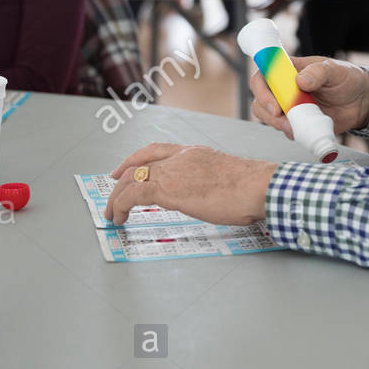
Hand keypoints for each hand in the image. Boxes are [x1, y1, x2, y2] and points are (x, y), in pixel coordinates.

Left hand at [104, 143, 278, 225]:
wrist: (256, 186)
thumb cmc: (252, 187)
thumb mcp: (225, 177)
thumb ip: (210, 182)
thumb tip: (210, 195)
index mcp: (194, 152)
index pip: (156, 150)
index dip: (136, 159)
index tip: (126, 168)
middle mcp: (179, 157)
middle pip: (138, 164)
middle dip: (121, 180)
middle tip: (112, 196)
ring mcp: (172, 171)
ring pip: (131, 179)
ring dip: (116, 197)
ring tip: (112, 214)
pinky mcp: (166, 189)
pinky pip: (132, 195)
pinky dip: (119, 206)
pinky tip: (119, 218)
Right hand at [249, 56, 368, 137]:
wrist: (361, 101)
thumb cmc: (346, 79)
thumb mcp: (335, 70)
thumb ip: (319, 73)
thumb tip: (301, 80)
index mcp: (288, 71)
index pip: (263, 75)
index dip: (261, 90)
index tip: (275, 105)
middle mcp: (284, 89)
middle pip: (260, 100)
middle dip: (267, 113)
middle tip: (284, 119)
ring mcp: (289, 107)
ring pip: (269, 118)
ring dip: (278, 125)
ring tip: (297, 126)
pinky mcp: (297, 122)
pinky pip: (286, 131)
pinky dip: (292, 133)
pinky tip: (306, 131)